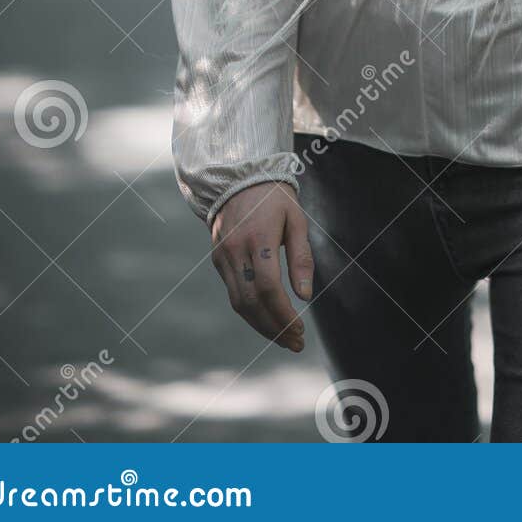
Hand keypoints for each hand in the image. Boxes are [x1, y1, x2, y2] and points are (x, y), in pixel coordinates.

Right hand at [210, 181, 314, 351]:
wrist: (239, 178)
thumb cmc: (275, 198)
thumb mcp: (297, 220)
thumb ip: (301, 257)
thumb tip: (305, 296)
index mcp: (258, 237)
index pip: (268, 287)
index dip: (284, 314)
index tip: (301, 328)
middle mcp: (235, 249)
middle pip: (252, 301)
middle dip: (274, 328)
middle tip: (296, 343)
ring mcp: (222, 255)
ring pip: (239, 302)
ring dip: (261, 326)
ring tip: (284, 338)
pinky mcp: (217, 259)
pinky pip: (232, 293)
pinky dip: (250, 311)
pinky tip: (267, 319)